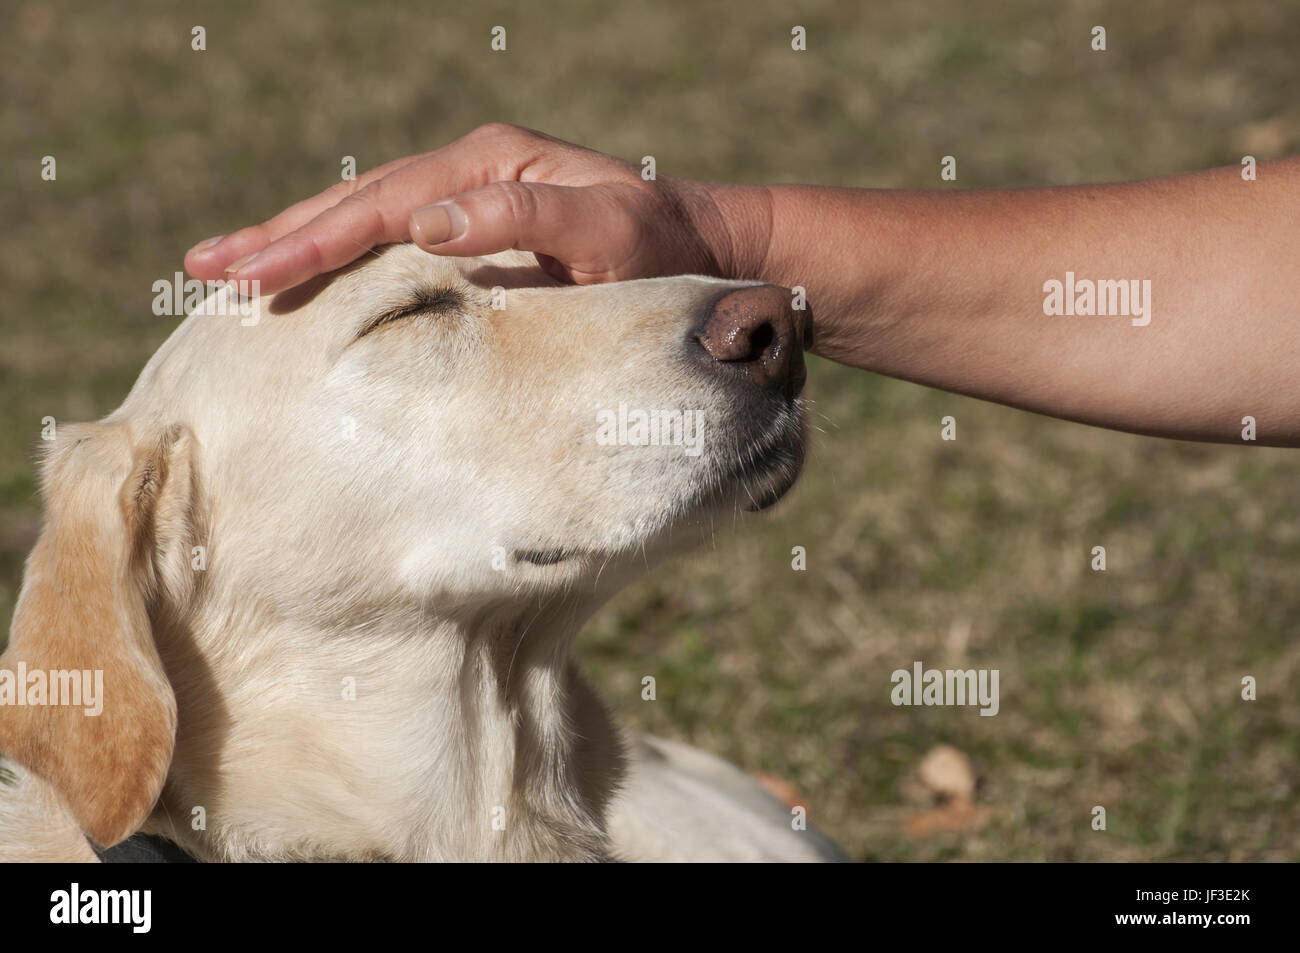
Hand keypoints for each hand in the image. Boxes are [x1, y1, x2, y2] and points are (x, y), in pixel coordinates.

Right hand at [184, 123, 770, 293]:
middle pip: (355, 203)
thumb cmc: (662, 250)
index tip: (250, 274)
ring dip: (299, 244)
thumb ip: (528, 218)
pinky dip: (344, 257)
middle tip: (205, 267)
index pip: (379, 206)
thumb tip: (425, 222)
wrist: (703, 248)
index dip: (310, 241)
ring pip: (366, 218)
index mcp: (489, 166)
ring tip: (231, 269)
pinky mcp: (480, 226)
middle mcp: (471, 172)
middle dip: (280, 237)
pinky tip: (312, 276)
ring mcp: (472, 196)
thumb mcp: (609, 230)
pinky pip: (395, 240)